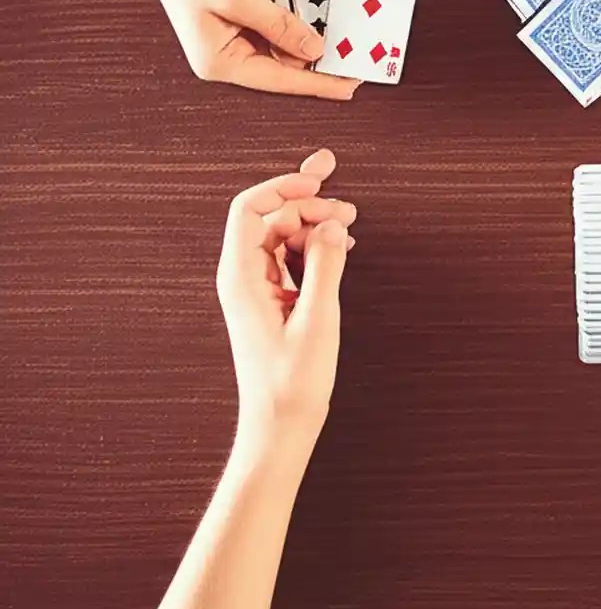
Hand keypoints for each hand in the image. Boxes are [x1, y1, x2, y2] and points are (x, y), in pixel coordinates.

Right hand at [126, 0, 358, 98]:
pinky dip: (291, 23)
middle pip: (282, 67)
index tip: (350, 86)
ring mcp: (227, 40)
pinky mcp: (233, 21)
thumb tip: (315, 51)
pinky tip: (312, 17)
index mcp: (219, 62)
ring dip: (305, 38)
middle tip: (353, 57)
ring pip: (279, 47)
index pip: (281, 80)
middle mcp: (223, 57)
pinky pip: (270, 29)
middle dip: (317, 61)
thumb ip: (281, 27)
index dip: (319, 83)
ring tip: (338, 38)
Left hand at [217, 149, 356, 440]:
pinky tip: (342, 247)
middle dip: (308, 204)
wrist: (281, 426)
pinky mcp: (273, 302)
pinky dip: (316, 247)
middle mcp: (243, 278)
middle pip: (270, 219)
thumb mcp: (317, 321)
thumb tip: (333, 224)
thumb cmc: (292, 384)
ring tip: (351, 222)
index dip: (284, 188)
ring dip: (316, 225)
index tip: (320, 182)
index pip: (251, 210)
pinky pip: (291, 260)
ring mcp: (257, 290)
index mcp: (240, 278)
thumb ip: (325, 267)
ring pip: (283, 237)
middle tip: (348, 203)